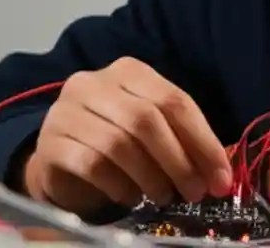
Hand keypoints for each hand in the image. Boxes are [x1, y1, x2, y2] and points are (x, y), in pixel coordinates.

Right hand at [22, 57, 232, 217]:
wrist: (62, 159)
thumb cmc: (116, 142)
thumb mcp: (152, 131)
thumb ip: (183, 142)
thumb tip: (220, 173)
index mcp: (128, 71)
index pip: (173, 101)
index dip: (202, 141)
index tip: (220, 177)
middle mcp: (93, 83)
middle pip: (147, 120)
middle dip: (179, 161)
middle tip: (195, 192)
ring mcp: (66, 111)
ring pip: (119, 144)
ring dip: (151, 176)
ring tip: (164, 196)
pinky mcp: (50, 143)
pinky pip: (92, 165)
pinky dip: (119, 185)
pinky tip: (131, 197)